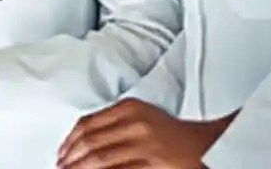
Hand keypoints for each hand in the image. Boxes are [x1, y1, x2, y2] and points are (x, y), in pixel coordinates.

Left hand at [58, 99, 231, 168]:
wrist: (210, 145)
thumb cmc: (175, 135)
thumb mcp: (142, 118)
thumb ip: (114, 124)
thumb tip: (82, 143)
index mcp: (130, 108)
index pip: (87, 124)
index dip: (68, 142)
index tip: (60, 154)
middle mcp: (136, 123)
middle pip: (90, 143)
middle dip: (70, 159)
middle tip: (60, 168)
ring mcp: (145, 144)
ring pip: (100, 159)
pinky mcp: (154, 163)